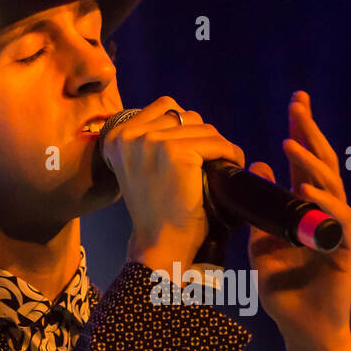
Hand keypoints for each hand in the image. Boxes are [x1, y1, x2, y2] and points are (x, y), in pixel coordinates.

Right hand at [101, 96, 246, 272]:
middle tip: (215, 158)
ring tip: (225, 162)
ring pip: (202, 127)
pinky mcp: (175, 152)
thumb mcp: (142, 168)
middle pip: (184, 115)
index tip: (198, 148)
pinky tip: (232, 165)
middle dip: (204, 135)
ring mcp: (151, 142)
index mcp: (117, 137)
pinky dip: (230, 152)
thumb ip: (152, 141)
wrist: (160, 244)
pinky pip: (215, 142)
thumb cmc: (157, 212)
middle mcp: (129, 136)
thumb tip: (186, 116)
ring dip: (219, 144)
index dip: (187, 125)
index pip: (164, 106)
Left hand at [248, 91, 350, 350]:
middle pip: (324, 166)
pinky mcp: (347, 253)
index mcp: (307, 212)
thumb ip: (259, 212)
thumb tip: (258, 167)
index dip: (302, 132)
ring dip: (312, 164)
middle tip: (298, 104)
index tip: (295, 103)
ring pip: (332, 189)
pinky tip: (307, 191)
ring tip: (292, 142)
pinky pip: (339, 222)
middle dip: (311, 133)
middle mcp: (327, 217)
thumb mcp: (261, 248)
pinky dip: (324, 205)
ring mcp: (340, 233)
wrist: (305, 334)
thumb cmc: (286, 294)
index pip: (306, 163)